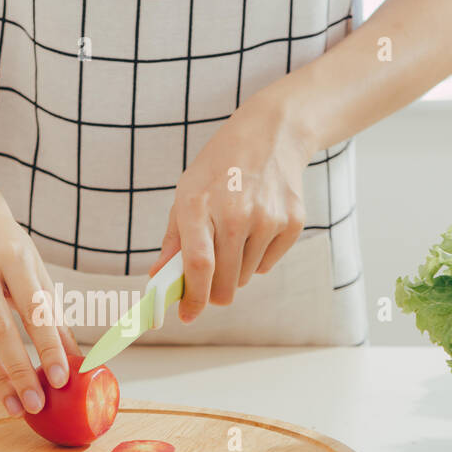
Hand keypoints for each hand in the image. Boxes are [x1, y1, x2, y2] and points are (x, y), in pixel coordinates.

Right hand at [0, 200, 78, 415]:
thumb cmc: (8, 248)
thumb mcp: (36, 270)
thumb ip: (54, 314)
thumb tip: (76, 358)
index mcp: (12, 257)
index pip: (33, 310)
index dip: (47, 347)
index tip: (61, 379)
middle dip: (20, 372)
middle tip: (37, 404)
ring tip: (18, 406)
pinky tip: (1, 384)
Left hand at [150, 91, 307, 321]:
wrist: (270, 136)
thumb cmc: (219, 169)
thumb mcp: (186, 194)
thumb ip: (173, 241)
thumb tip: (159, 279)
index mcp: (199, 205)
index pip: (199, 265)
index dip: (192, 298)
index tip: (187, 316)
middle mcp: (235, 213)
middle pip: (225, 283)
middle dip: (213, 292)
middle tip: (209, 280)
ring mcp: (267, 218)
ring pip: (246, 277)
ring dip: (236, 270)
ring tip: (234, 235)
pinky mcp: (292, 223)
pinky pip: (267, 265)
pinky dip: (258, 258)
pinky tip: (255, 227)